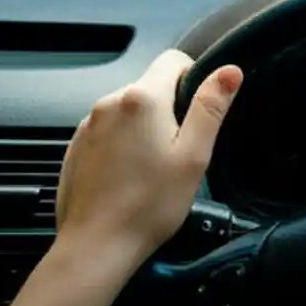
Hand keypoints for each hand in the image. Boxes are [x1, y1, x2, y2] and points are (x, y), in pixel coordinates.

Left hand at [56, 50, 243, 264]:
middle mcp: (109, 102)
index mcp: (142, 99)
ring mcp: (88, 124)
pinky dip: (122, 144)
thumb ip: (210, 108)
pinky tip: (128, 177)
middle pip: (150, 86)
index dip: (193, 79)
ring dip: (144, 127)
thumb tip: (229, 70)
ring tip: (152, 169)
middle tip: (179, 152)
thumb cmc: (151, 204)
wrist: (96, 246)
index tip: (198, 114)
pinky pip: (108, 131)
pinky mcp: (76, 146)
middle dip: (169, 109)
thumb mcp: (193, 157)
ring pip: (129, 110)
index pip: (173, 60)